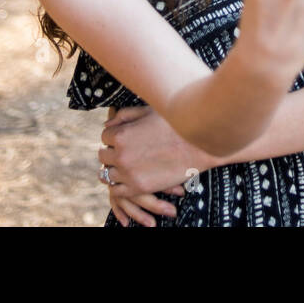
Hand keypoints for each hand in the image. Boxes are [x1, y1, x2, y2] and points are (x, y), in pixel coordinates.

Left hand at [100, 107, 189, 226]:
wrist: (199, 144)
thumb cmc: (175, 123)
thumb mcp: (148, 111)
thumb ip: (124, 115)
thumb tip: (107, 124)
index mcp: (121, 134)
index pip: (105, 136)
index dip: (116, 136)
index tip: (126, 138)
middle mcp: (121, 155)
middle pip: (104, 155)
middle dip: (113, 152)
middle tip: (127, 151)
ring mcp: (129, 173)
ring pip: (108, 174)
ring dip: (116, 169)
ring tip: (129, 165)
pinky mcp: (139, 188)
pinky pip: (116, 191)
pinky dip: (119, 185)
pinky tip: (129, 179)